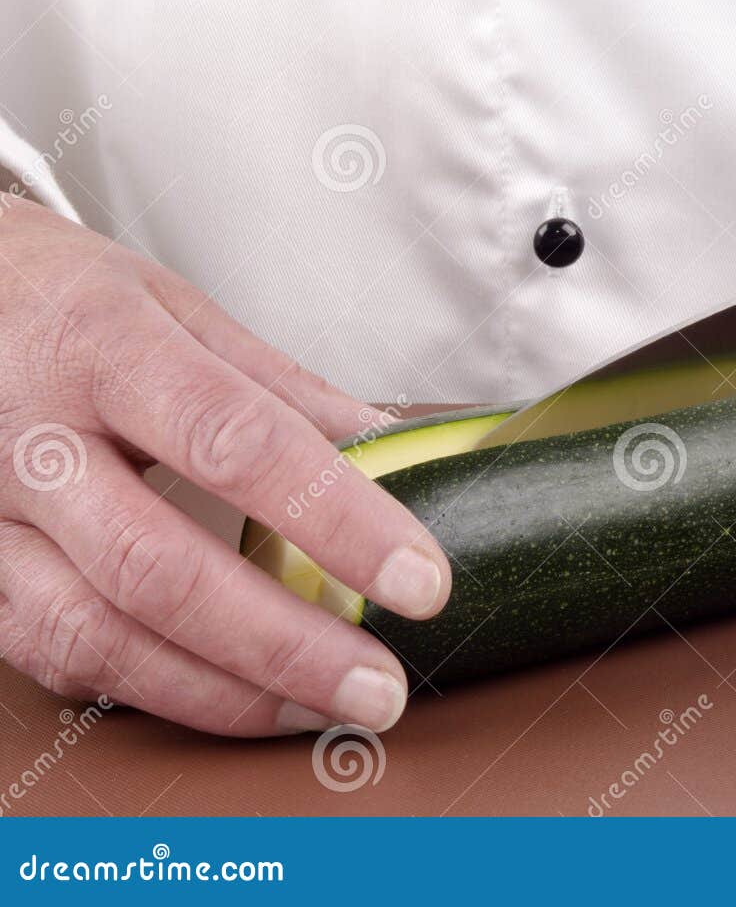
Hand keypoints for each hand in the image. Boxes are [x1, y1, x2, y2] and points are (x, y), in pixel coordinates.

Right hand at [0, 198, 449, 734]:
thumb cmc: (66, 302)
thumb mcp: (177, 308)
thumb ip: (282, 387)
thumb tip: (394, 442)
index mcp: (105, 349)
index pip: (238, 443)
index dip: (337, 520)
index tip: (419, 579)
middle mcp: (31, 441)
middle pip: (159, 567)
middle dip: (282, 644)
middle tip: (378, 685)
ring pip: (93, 634)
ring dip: (220, 692)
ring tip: (320, 709)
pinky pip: (51, 653)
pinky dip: (148, 686)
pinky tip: (226, 697)